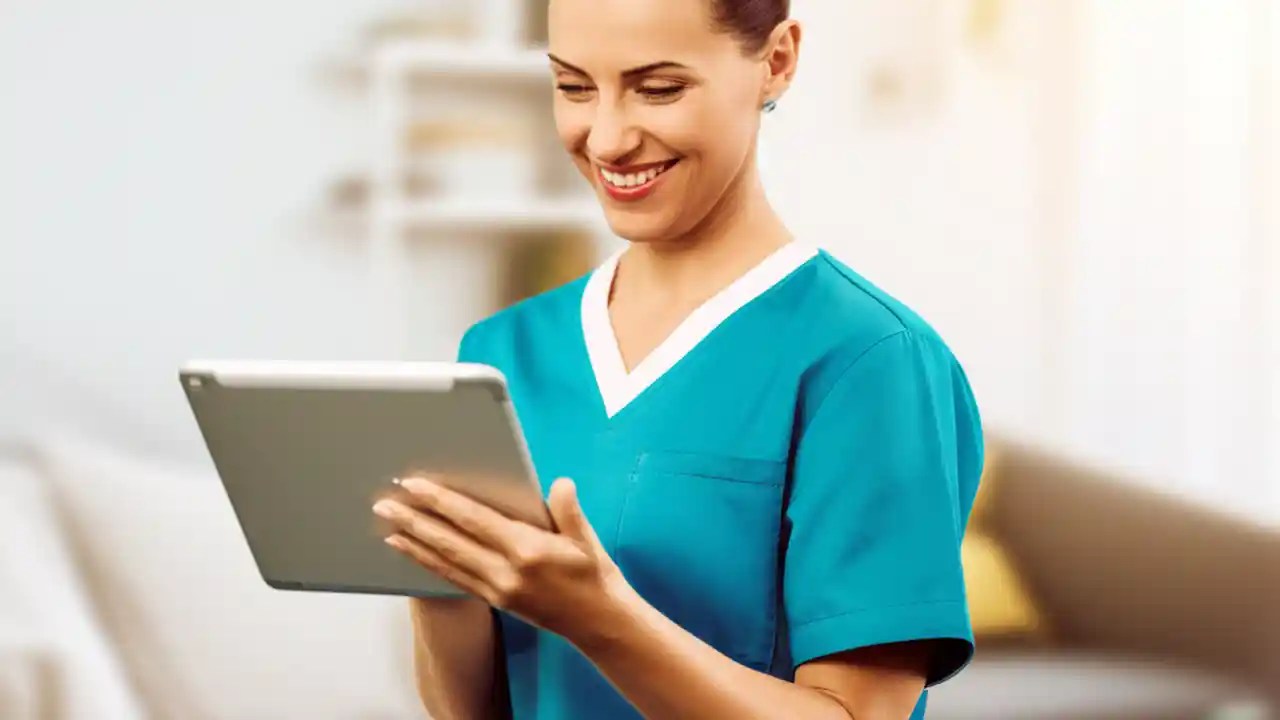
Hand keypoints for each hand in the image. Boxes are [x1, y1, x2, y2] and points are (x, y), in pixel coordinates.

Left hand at [373, 475, 636, 646]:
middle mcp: (506, 572)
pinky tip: (413, 552)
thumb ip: (568, 510)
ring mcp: (497, 589)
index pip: (474, 519)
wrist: (597, 622)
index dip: (441, 501)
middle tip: (384, 503)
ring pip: (446, 562)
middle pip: (450, 541)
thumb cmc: (593, 574)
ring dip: (414, 543)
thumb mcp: (586, 538)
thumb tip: (559, 484)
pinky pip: (454, 579)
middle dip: (414, 520)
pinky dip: (429, 564)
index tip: (415, 485)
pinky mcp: (495, 600)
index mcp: (527, 550)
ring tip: (388, 526)